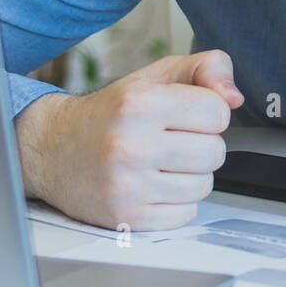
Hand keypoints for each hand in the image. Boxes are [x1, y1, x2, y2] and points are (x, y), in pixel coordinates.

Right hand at [15, 50, 244, 230]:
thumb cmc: (111, 112)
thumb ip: (206, 68)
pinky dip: (177, 201)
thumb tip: (234, 98)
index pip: (218, 113)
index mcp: (139, 104)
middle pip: (215, 152)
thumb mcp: (156, 75)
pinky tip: (153, 185)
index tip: (187, 114)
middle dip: (201, 145)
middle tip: (172, 140)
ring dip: (190, 175)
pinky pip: (186, 213)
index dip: (208, 113)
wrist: (51, 149)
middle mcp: (130, 145)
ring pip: (204, 185)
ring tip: (160, 162)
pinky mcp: (126, 217)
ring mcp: (127, 185)